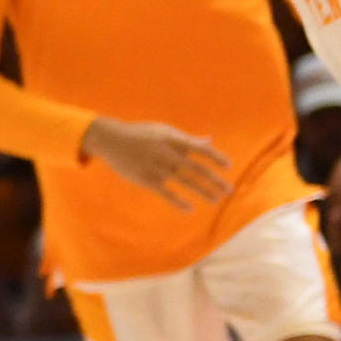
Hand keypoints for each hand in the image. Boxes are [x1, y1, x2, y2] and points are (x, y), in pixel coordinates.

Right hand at [81, 116, 233, 209]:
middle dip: (214, 180)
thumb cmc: (141, 134)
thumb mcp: (164, 131)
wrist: (111, 140)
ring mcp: (157, 167)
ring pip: (185, 182)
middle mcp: (167, 153)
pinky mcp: (146, 179)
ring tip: (216, 200)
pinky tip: (190, 208)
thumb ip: (187, 139)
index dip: (216, 157)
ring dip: (203, 192)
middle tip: (229, 190)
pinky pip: (166, 193)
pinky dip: (179, 201)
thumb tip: (210, 140)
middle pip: (196, 169)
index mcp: (173, 140)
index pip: (200, 149)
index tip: (229, 166)